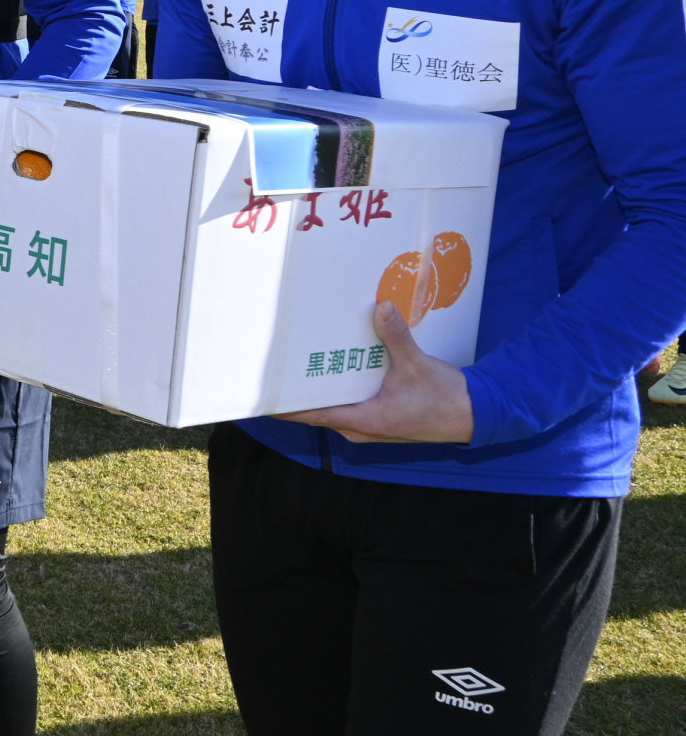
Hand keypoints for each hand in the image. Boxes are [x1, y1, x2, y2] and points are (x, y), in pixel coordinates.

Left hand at [272, 301, 473, 443]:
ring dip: (317, 390)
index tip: (261, 395)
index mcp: (364, 420)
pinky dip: (336, 391)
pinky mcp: (376, 420)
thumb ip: (396, 336)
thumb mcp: (417, 365)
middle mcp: (360, 428)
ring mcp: (367, 426)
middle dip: (296, 392)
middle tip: (273, 369)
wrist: (474, 414)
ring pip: (331, 408)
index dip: (284, 405)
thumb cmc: (445, 397)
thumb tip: (381, 307)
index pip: (312, 414)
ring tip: (294, 366)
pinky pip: (346, 406)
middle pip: (316, 411)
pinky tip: (331, 368)